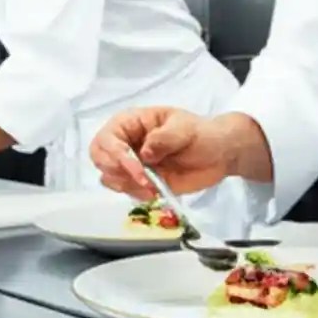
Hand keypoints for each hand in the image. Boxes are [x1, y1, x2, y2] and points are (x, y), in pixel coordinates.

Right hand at [89, 107, 234, 201]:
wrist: (219, 155)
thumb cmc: (201, 134)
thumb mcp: (185, 129)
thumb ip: (164, 138)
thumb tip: (144, 152)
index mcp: (131, 123)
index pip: (107, 138)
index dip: (117, 154)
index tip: (138, 168)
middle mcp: (125, 142)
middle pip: (99, 157)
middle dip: (117, 171)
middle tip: (144, 180)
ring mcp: (130, 164)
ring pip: (108, 177)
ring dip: (128, 185)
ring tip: (153, 187)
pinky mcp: (139, 182)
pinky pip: (124, 191)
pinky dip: (136, 194)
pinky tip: (155, 192)